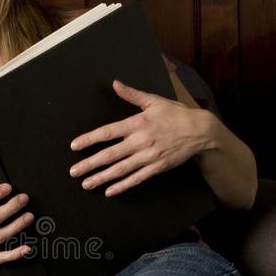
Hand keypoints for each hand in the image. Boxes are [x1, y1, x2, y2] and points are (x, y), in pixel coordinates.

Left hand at [69, 80, 211, 195]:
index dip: (89, 139)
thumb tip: (115, 84)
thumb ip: (132, 94)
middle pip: (110, 155)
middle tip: (74, 172)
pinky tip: (110, 191)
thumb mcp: (154, 101)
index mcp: (137, 123)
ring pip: (121, 169)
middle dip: (89, 164)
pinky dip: (122, 186)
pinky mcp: (157, 167)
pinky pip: (137, 179)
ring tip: (86, 184)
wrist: (201, 131)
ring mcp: (148, 156)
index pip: (107, 132)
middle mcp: (140, 141)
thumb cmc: (176, 114)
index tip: (74, 146)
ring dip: (102, 178)